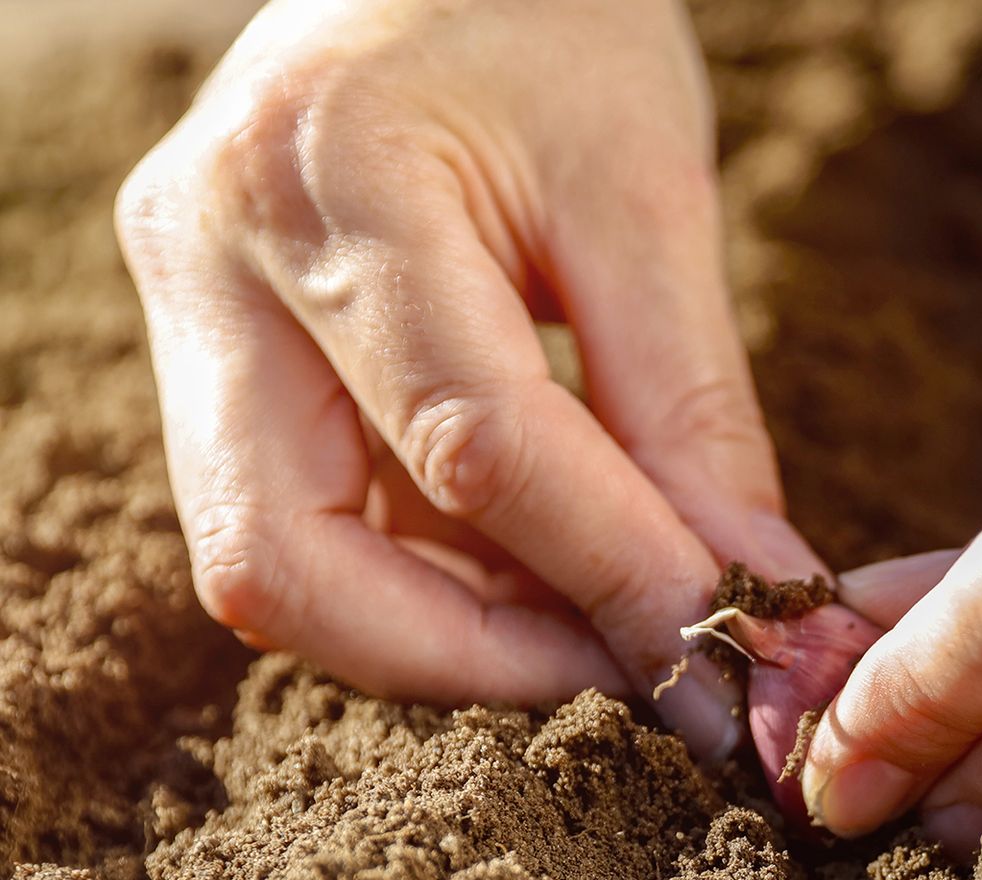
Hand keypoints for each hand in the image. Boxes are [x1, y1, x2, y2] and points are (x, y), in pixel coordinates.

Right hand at [116, 0, 822, 758]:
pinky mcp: (217, 362)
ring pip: (285, 573)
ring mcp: (193, 318)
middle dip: (474, 659)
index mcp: (327, 178)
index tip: (723, 657)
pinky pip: (313, 533)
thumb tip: (742, 606)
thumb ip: (691, 413)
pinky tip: (547, 571)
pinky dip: (438, 587)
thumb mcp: (649, 193)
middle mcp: (210, 260)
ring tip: (607, 614)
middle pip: (289, 564)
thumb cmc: (551, 23)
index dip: (608, 578)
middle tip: (635, 669)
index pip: (469, 444)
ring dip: (459, 636)